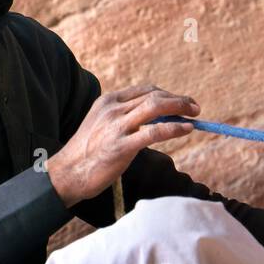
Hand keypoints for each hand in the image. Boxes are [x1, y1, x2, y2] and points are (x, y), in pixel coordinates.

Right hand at [45, 84, 198, 206]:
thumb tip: (154, 119)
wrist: (68, 174)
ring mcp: (117, 127)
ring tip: (195, 115)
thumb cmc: (87, 154)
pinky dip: (174, 128)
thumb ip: (123, 118)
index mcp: (108, 102)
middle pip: (154, 96)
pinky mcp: (121, 146)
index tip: (182, 101)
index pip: (145, 90)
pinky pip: (154, 132)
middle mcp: (113, 110)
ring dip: (180, 108)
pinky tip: (186, 129)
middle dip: (178, 99)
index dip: (168, 94)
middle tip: (195, 107)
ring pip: (155, 108)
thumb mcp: (102, 126)